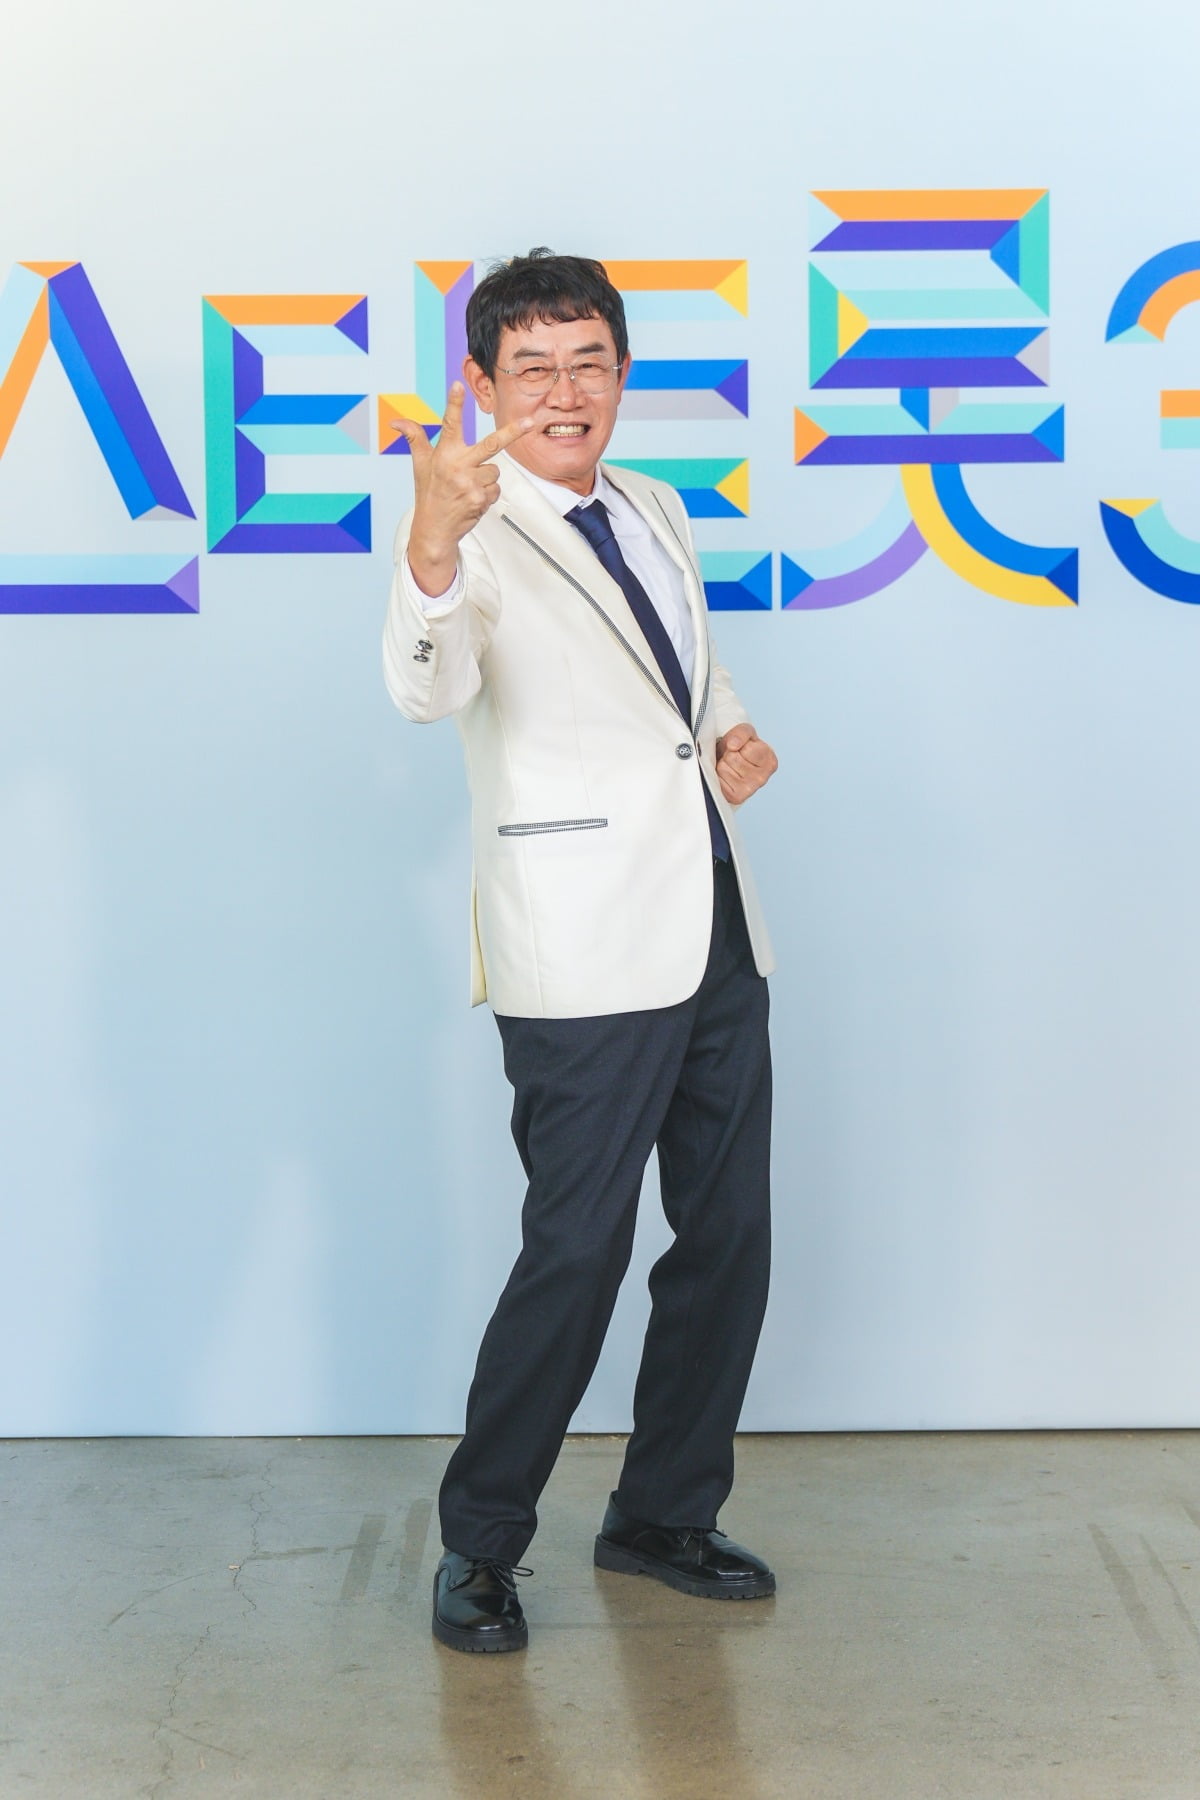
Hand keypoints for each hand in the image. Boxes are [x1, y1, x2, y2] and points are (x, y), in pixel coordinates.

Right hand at [392, 384, 533, 593]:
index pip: (449, 424)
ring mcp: (471, 484)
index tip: (457, 385)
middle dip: (512, 433)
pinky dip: (487, 493)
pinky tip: (472, 498)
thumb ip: (414, 438)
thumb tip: (395, 422)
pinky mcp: (480, 499)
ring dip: (485, 477)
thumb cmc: (429, 492)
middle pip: (491, 444)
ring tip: (467, 486)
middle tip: (529, 423)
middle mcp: (457, 467)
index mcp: (444, 454)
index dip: (454, 404)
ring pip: (494, 470)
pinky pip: (495, 489)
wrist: (434, 529)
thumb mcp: (420, 464)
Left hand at [715, 723, 777, 805]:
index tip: (742, 748)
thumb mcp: (744, 732)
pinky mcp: (735, 797)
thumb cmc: (740, 748)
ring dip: (722, 764)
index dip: (739, 744)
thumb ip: (741, 733)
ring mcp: (749, 790)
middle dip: (729, 754)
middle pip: (733, 757)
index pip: (747, 748)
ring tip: (729, 766)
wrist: (731, 762)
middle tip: (733, 757)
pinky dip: (717, 775)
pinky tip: (725, 776)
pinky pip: (717, 780)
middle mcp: (763, 779)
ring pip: (723, 767)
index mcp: (770, 762)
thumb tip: (733, 745)